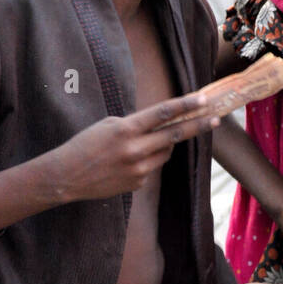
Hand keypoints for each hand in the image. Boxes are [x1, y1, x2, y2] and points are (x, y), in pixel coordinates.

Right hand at [51, 93, 218, 202]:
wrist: (66, 176)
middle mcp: (135, 149)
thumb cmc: (86, 144)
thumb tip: (165, 124)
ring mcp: (138, 169)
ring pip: (166, 152)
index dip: (186, 106)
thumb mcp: (109, 125)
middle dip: (198, 126)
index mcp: (126, 129)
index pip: (163, 113)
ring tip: (142, 143)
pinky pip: (152, 168)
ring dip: (164, 144)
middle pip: (175, 135)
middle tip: (215, 119)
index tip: (204, 100)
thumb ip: (137, 124)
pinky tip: (125, 163)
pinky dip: (147, 161)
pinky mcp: (138, 184)